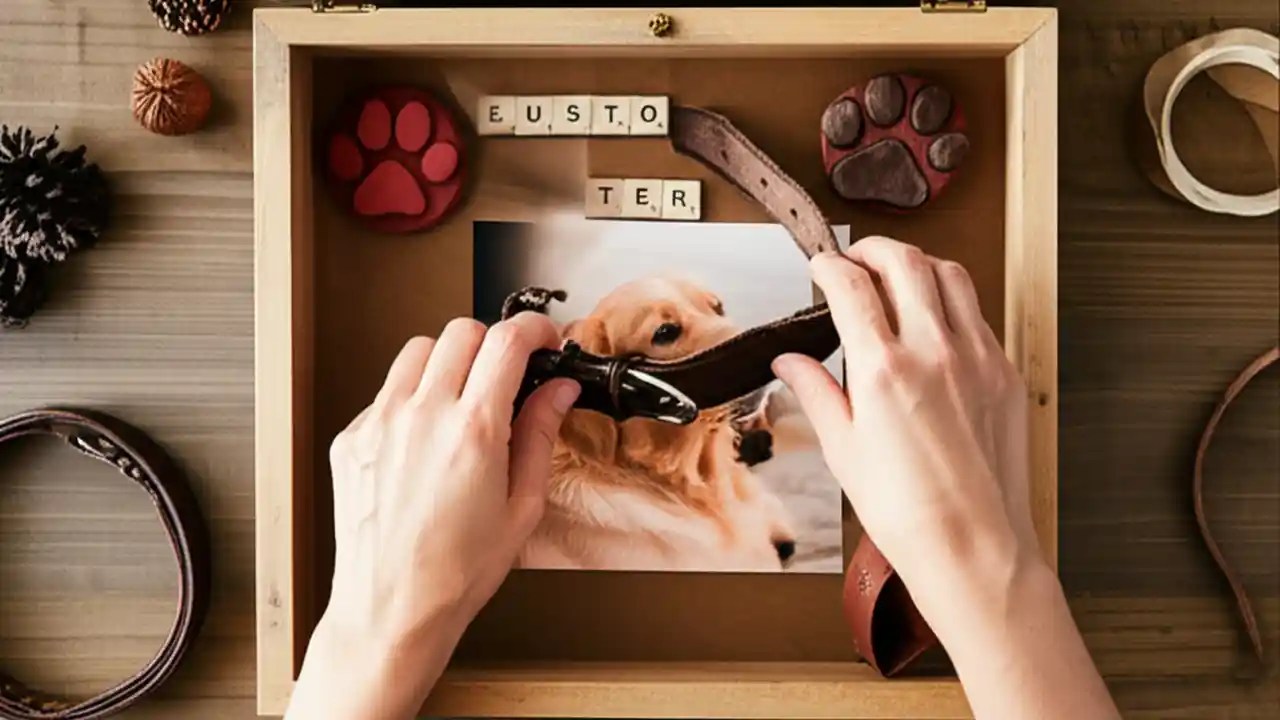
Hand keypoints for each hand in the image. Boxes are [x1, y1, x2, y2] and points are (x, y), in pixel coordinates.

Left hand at [287, 313, 579, 719]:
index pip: (506, 341)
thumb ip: (540, 436)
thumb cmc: (456, 571)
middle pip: (461, 331)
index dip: (533, 330)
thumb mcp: (522, 506)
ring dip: (449, 361)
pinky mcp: (352, 438)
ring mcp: (380, 423)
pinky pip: (387, 391)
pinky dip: (412, 397)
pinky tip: (426, 435)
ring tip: (463, 399)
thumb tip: (557, 392)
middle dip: (492, 343)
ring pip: (418, 351)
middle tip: (507, 371)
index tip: (543, 340)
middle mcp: (421, 416)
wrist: (392, 609)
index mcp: (472, 431)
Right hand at [775, 237, 1117, 719]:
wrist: (973, 546)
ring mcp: (976, 356)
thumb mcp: (842, 450)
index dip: (829, 265)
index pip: (851, 285)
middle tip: (855, 259)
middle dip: (873, 249)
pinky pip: (977, 312)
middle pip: (904, 260)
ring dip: (918, 263)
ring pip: (950, 273)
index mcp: (883, 369)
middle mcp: (933, 350)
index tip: (820, 266)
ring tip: (897, 276)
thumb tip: (789, 362)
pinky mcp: (1003, 370)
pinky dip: (950, 299)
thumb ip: (816, 392)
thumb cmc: (906, 511)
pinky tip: (933, 320)